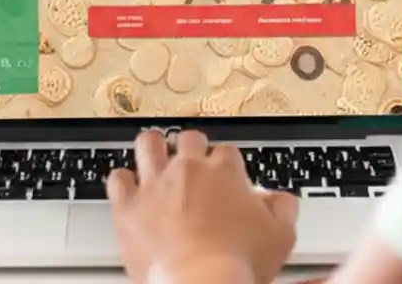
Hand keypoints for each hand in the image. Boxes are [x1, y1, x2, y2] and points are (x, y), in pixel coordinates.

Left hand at [108, 129, 298, 283]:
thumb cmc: (237, 263)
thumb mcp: (280, 236)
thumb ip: (283, 209)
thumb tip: (280, 199)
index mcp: (224, 173)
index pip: (227, 152)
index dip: (226, 164)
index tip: (226, 177)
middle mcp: (188, 171)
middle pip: (189, 139)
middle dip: (192, 147)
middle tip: (192, 162)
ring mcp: (156, 185)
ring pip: (149, 144)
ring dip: (154, 147)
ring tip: (156, 153)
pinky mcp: (129, 206)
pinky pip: (118, 179)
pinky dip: (123, 180)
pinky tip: (128, 186)